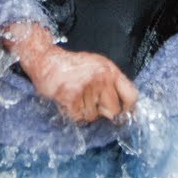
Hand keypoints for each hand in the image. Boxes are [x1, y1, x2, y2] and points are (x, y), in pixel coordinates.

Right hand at [20, 41, 137, 123]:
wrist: (46, 60)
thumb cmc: (72, 65)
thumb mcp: (97, 66)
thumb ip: (111, 84)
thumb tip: (122, 109)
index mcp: (109, 70)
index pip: (131, 95)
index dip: (128, 108)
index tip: (124, 114)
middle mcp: (100, 78)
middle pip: (114, 111)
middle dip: (103, 111)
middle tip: (92, 102)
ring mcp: (86, 88)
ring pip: (93, 116)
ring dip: (85, 111)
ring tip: (77, 96)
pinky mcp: (72, 97)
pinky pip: (79, 117)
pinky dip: (73, 113)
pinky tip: (69, 100)